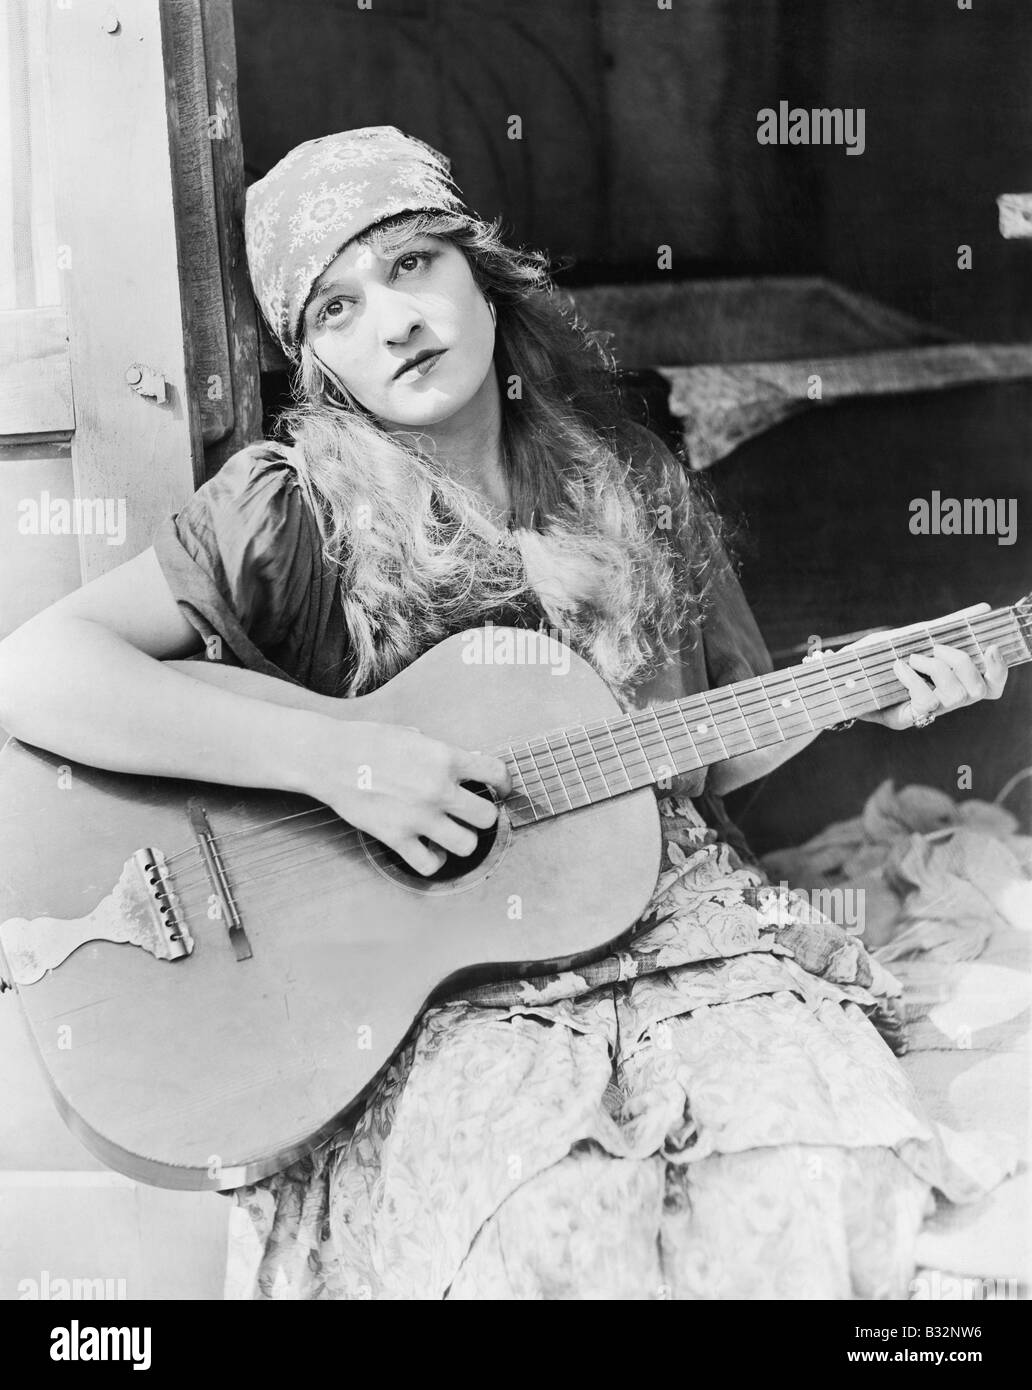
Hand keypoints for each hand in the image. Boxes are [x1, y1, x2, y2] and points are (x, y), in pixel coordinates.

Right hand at [313, 720, 511, 875]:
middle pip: (488, 816)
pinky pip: (431, 864)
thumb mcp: (412, 734)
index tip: (502, 789)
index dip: (505, 783)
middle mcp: (438, 788)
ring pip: (467, 845)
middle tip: (471, 813)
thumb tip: (461, 763)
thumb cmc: (367, 740)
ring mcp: (418, 816)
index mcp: (445, 757)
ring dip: (462, 840)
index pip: (496, 773)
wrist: (329, 756)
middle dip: (483, 815)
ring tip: (451, 834)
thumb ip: (440, 752)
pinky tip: (430, 850)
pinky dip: (434, 861)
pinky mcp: (397, 837)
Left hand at [838, 603, 1007, 730]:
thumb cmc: (877, 654)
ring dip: (937, 669)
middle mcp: (944, 700)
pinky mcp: (905, 719)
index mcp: (952, 682)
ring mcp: (925, 712)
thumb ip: (946, 626)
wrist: (836, 674)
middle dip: (961, 662)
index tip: (991, 646)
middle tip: (935, 648)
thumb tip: (984, 609)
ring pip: (957, 696)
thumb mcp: (912, 635)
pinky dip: (915, 679)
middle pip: (980, 689)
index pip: (992, 685)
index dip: (999, 669)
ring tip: (912, 658)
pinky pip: (927, 702)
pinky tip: (899, 668)